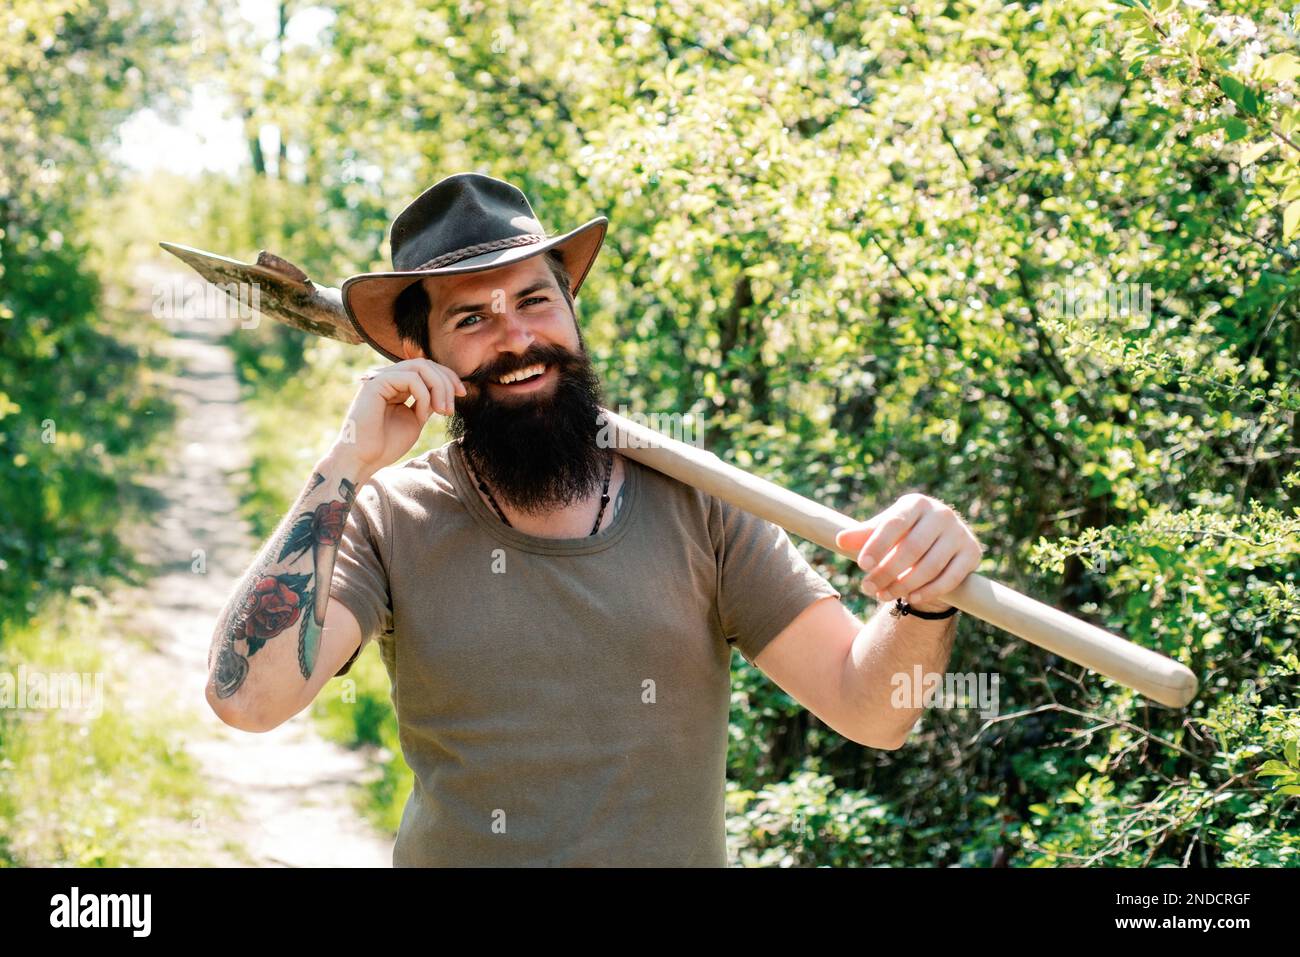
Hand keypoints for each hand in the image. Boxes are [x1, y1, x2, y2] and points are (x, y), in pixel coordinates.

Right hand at [330, 358, 466, 474]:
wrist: (364, 460)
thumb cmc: (387, 445)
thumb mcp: (416, 419)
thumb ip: (428, 402)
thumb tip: (447, 388)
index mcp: (396, 384)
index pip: (426, 368)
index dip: (447, 377)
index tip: (462, 394)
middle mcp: (388, 377)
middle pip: (426, 364)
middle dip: (446, 381)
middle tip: (451, 408)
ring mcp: (380, 378)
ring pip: (420, 367)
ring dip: (438, 388)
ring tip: (442, 412)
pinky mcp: (375, 383)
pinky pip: (411, 379)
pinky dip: (423, 396)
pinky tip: (421, 416)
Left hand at [834, 493, 983, 612]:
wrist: (938, 549)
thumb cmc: (902, 537)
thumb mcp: (883, 533)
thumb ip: (863, 536)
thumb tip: (840, 540)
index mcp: (916, 503)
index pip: (894, 523)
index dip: (877, 545)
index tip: (862, 565)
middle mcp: (941, 514)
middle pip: (912, 548)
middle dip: (887, 571)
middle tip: (867, 588)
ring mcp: (960, 533)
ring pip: (930, 566)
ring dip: (904, 585)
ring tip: (883, 595)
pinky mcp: (972, 553)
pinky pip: (950, 578)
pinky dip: (929, 591)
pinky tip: (909, 599)